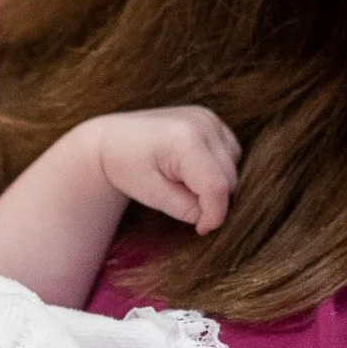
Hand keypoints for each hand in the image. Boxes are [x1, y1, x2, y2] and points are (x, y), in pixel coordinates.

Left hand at [84, 107, 240, 233]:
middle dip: (211, 198)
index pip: (217, 186)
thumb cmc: (127, 167)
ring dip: (216, 183)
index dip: (214, 215)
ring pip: (233, 166)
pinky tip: (192, 169)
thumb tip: (213, 217)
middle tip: (181, 200)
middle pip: (229, 178)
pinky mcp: (212, 120)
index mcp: (186, 140)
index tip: (201, 229)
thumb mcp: (153, 195)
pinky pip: (230, 153)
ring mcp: (209, 118)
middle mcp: (203, 123)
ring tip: (183, 181)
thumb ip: (187, 209)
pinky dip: (217, 167)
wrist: (113, 139)